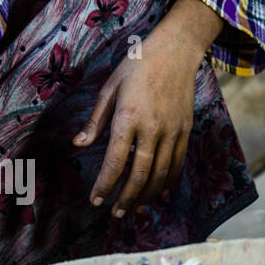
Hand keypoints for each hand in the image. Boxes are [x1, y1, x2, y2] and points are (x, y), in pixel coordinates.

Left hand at [72, 27, 204, 216]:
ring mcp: (173, 132)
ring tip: (132, 208)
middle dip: (126, 198)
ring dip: (146, 195)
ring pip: (161, 174)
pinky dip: (167, 181)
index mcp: (128, 118)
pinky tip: (156, 191)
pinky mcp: (186, 131)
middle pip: (140, 174)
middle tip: (114, 212)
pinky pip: (178, 164)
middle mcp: (153, 129)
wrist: (175, 52)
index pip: (115, 161)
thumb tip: (78, 144)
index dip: (105, 184)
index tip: (95, 199)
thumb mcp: (109, 88)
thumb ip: (95, 120)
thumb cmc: (136, 67)